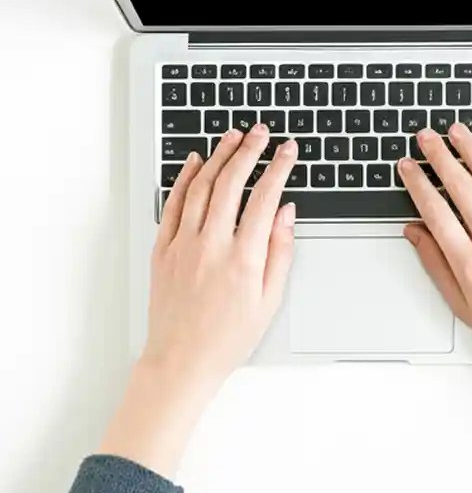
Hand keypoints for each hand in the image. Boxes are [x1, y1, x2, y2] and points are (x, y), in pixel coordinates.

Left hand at [100, 124, 297, 475]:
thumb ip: (280, 252)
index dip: (278, 168)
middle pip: (231, 183)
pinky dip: (185, 179)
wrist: (182, 360)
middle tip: (261, 132)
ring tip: (232, 138)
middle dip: (248, 151)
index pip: (265, 198)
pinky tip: (196, 163)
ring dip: (218, 157)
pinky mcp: (162, 250)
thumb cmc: (228, 337)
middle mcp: (211, 245)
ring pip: (201, 187)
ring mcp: (182, 245)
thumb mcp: (270, 299)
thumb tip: (286, 214)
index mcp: (243, 258)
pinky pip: (173, 205)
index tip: (287, 150)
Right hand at [397, 125, 471, 450]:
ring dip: (471, 151)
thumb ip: (436, 266)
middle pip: (460, 187)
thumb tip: (414, 232)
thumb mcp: (463, 307)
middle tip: (426, 137)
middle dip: (439, 157)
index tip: (407, 166)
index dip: (417, 183)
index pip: (434, 210)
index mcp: (469, 263)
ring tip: (457, 132)